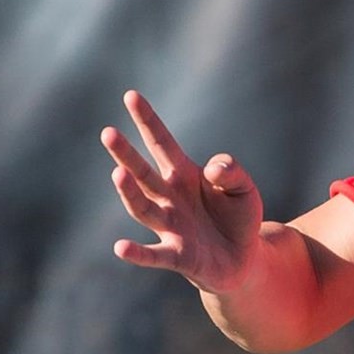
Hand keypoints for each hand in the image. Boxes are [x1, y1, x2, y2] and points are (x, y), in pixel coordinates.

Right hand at [101, 90, 263, 292]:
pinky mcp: (178, 255)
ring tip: (119, 174)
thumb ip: (231, 172)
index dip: (147, 121)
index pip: (161, 143)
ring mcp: (170, 226)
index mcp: (183, 175)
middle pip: (143, 172)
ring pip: (144, 208)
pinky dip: (138, 253)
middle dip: (125, 154)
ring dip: (130, 192)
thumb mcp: (243, 188)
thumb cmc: (238, 217)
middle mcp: (169, 198)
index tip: (131, 96)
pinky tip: (120, 248)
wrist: (245, 258)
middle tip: (108, 133)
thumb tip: (212, 170)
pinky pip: (154, 255)